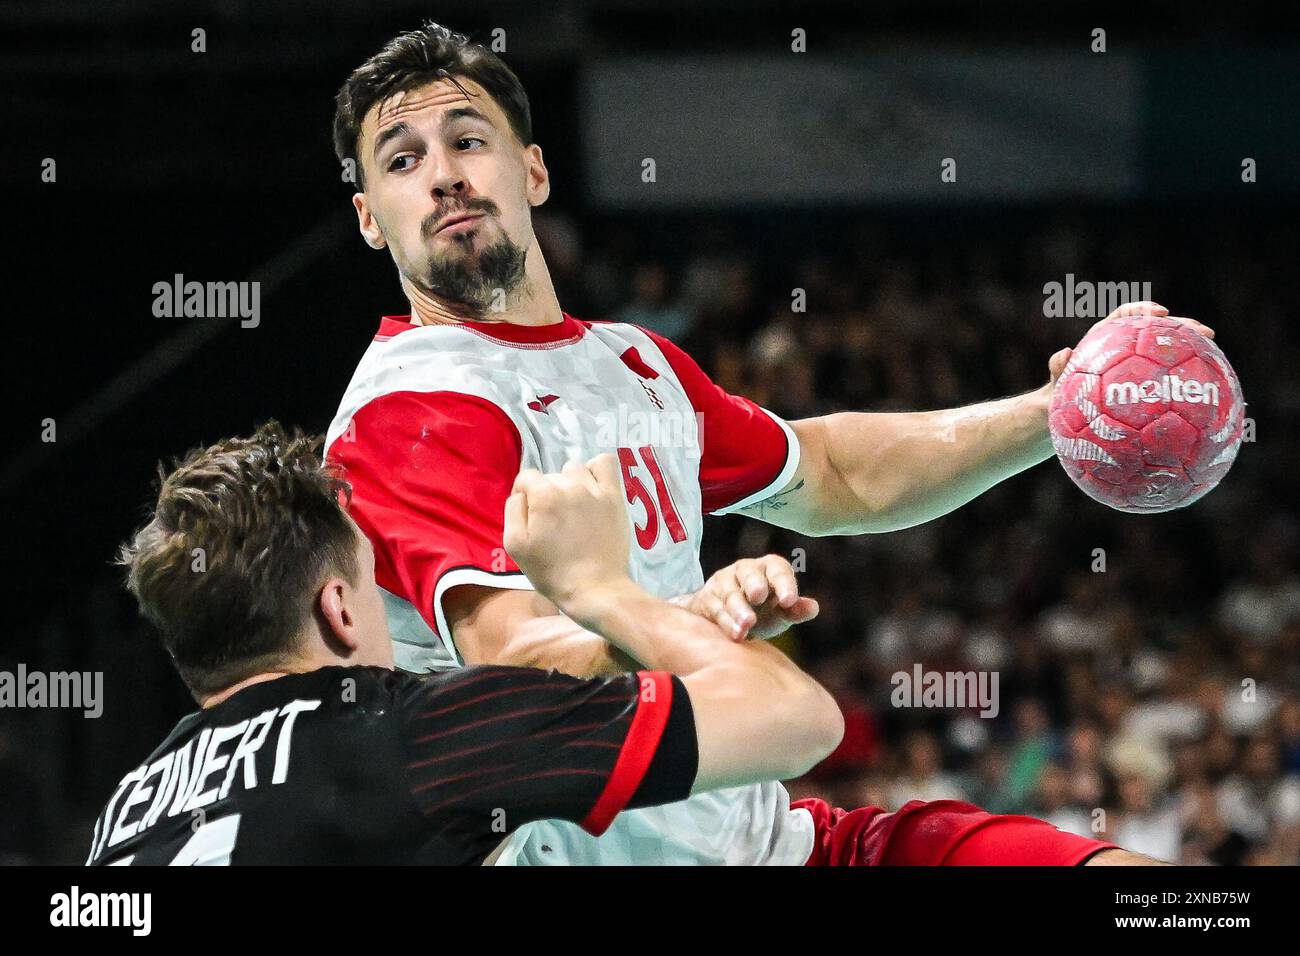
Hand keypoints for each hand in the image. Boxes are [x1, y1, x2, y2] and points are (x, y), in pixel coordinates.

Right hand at [503, 454, 630, 612]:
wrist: (594, 588)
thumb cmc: (552, 572)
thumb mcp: (515, 546)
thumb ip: (513, 510)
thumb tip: (521, 493)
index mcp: (544, 496)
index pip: (526, 478)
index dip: (524, 495)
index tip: (530, 517)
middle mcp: (570, 486)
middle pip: (551, 476)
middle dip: (546, 494)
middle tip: (553, 523)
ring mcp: (595, 490)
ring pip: (575, 469)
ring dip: (569, 483)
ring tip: (572, 507)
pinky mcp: (614, 497)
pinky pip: (606, 463)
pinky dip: (596, 470)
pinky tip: (592, 488)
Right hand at [676, 555, 819, 640]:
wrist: (725, 618)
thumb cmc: (762, 612)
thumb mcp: (781, 612)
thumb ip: (795, 611)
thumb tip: (813, 607)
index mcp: (769, 568)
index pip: (778, 569)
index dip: (784, 583)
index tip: (789, 601)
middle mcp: (745, 570)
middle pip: (749, 574)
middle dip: (754, 584)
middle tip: (758, 597)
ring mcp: (723, 582)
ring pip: (730, 593)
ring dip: (739, 610)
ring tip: (746, 626)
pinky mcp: (707, 599)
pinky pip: (716, 609)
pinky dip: (726, 622)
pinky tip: (735, 635)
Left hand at [1046, 301, 1215, 387]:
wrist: (1065, 418)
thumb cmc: (1060, 397)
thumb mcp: (1056, 384)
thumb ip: (1057, 368)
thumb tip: (1063, 353)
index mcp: (1106, 341)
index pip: (1125, 316)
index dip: (1143, 310)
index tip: (1159, 314)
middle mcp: (1126, 351)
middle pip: (1158, 332)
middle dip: (1183, 327)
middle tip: (1204, 332)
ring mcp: (1139, 369)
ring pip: (1168, 354)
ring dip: (1192, 349)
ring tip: (1213, 350)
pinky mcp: (1147, 385)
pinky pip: (1169, 379)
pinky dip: (1186, 379)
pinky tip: (1207, 388)